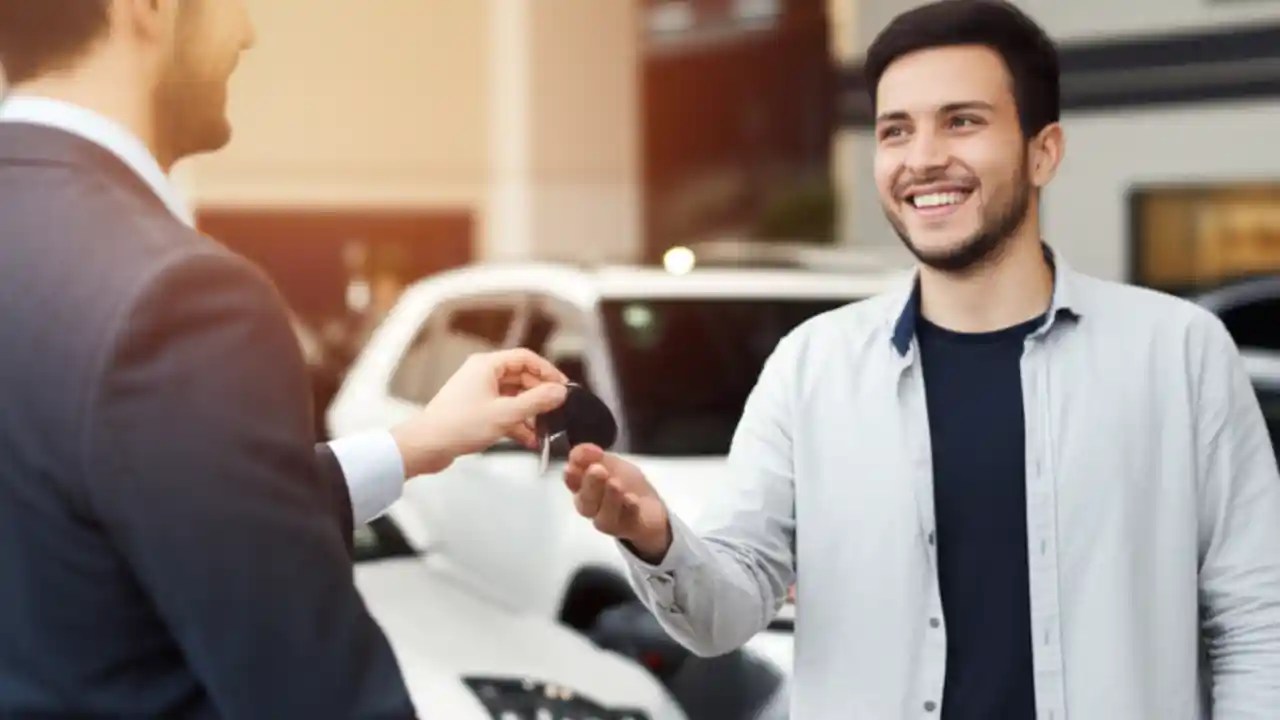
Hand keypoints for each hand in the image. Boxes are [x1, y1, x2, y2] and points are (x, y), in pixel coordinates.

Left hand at [391, 348, 567, 476]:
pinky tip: (528, 439)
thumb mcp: (506, 414)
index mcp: (487, 365)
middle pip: (521, 378)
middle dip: (540, 396)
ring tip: (544, 429)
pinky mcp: (475, 410)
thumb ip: (537, 402)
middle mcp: (482, 375)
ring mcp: (478, 393)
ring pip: (514, 397)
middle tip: (556, 410)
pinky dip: (517, 423)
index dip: (547, 371)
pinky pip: (504, 411)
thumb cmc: (457, 426)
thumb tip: (559, 392)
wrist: (426, 446)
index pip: (526, 358)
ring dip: (530, 413)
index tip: (562, 387)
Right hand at [564, 443, 671, 562]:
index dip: (571, 476)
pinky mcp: (629, 528)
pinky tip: (632, 499)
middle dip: (590, 484)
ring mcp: (610, 520)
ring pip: (604, 515)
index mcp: (584, 488)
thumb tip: (578, 451)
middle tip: (597, 470)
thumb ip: (592, 456)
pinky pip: (627, 520)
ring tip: (614, 483)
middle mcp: (592, 507)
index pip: (572, 482)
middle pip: (585, 501)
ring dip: (609, 498)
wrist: (651, 507)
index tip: (570, 467)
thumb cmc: (625, 482)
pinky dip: (629, 508)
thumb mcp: (610, 462)